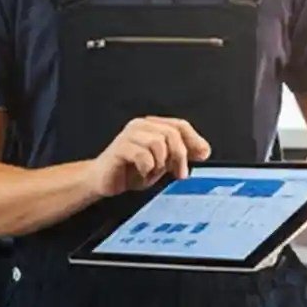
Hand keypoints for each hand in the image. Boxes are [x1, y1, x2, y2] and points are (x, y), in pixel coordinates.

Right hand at [88, 117, 211, 197]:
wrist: (103, 181)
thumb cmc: (130, 171)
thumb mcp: (161, 163)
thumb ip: (179, 155)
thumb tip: (203, 151)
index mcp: (152, 126)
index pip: (180, 125)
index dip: (194, 139)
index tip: (204, 155)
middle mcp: (141, 126)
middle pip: (172, 133)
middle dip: (180, 155)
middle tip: (180, 173)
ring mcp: (129, 134)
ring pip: (158, 143)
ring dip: (160, 163)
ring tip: (152, 172)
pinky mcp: (120, 147)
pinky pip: (143, 155)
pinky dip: (147, 168)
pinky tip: (141, 172)